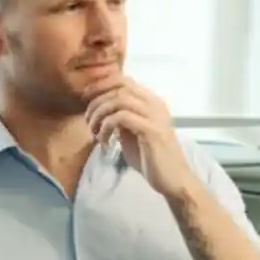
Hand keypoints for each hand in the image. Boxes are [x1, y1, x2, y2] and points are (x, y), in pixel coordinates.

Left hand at [84, 76, 196, 199]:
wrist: (173, 179)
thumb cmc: (151, 158)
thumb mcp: (132, 133)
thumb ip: (121, 118)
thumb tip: (100, 109)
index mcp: (151, 102)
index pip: (123, 80)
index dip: (101, 85)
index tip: (86, 99)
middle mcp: (155, 104)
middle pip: (119, 86)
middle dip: (97, 100)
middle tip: (88, 120)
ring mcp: (155, 116)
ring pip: (118, 100)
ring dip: (99, 114)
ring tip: (94, 132)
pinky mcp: (151, 130)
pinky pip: (121, 117)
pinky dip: (106, 127)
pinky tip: (104, 141)